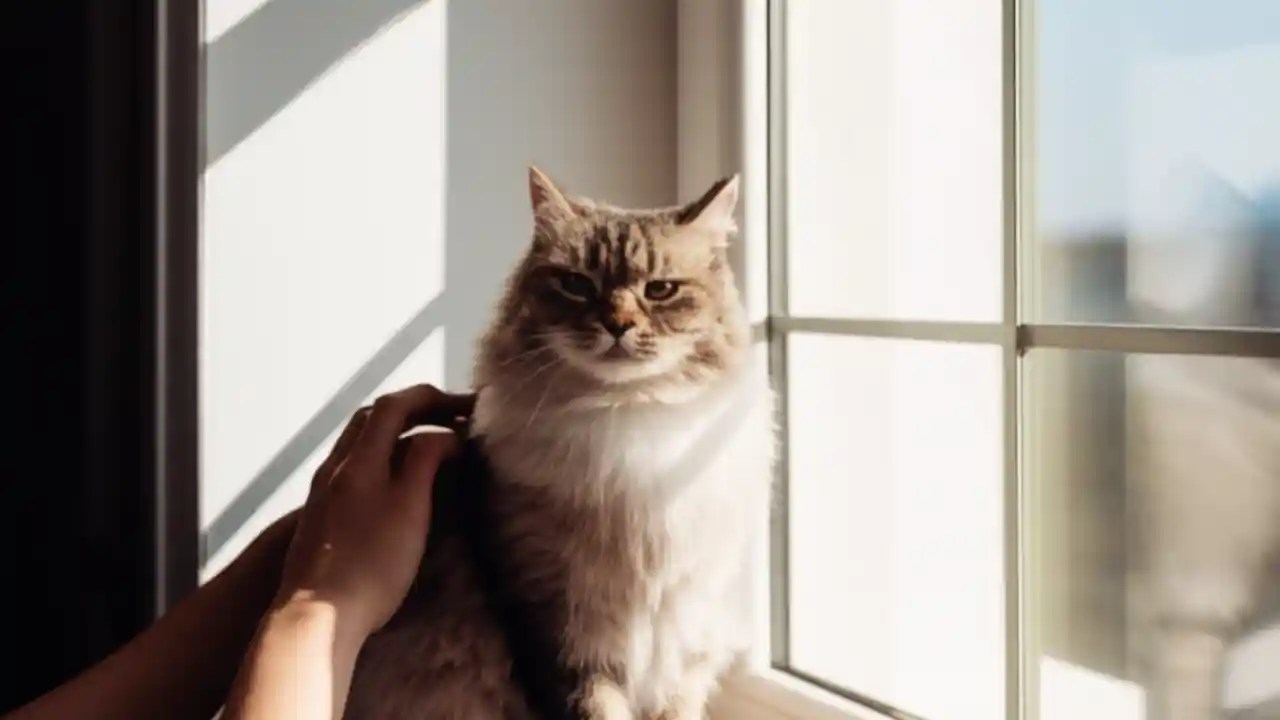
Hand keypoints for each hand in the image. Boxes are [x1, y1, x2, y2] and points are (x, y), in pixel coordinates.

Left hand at [274, 384, 474, 638]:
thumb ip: (425, 462)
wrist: (316, 616)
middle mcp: (335, 466)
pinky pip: (354, 469)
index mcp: (358, 459)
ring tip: (430, 449)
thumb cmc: (372, 563)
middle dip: (414, 410)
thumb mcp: (410, 507)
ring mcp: (323, 492)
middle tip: (451, 422)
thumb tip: (444, 435)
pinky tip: (397, 483)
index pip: (393, 405)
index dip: (432, 398)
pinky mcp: (320, 517)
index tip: (467, 407)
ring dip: (397, 434)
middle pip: (372, 418)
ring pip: (360, 444)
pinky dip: (382, 459)